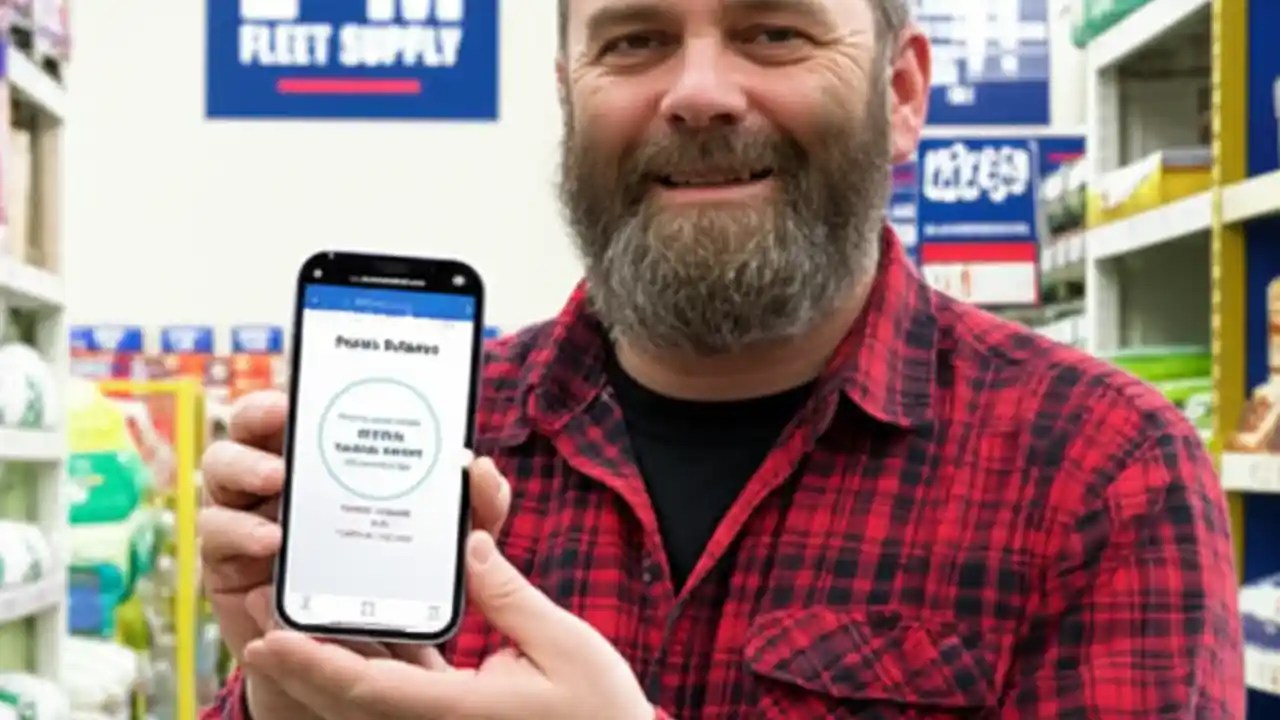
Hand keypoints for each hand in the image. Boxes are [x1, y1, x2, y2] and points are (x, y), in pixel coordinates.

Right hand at [198, 389, 512, 719]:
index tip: (301, 390)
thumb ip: (475, 507)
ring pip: (218, 472)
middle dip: (256, 416)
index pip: (295, 409)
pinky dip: (239, 531)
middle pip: (246, 428)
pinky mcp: (229, 562)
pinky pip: (215, 535)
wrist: (360, 648)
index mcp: (322, 459)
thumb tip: (479, 467)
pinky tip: (273, 540)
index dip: (291, 392)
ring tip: (278, 479)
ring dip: (243, 468)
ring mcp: (247, 515)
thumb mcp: (447, 540)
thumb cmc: (398, 578)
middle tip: (281, 422)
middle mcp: (276, 479)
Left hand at [241, 530, 652, 719]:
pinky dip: (359, 674)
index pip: (367, 690)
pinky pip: (392, 701)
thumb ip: (509, 596)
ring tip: (280, 626)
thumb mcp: (565, 645)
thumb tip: (467, 545)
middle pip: (346, 703)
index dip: (311, 666)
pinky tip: (346, 641)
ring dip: (317, 670)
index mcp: (458, 711)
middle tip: (254, 620)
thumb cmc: (602, 708)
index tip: (267, 639)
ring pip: (361, 706)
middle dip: (294, 668)